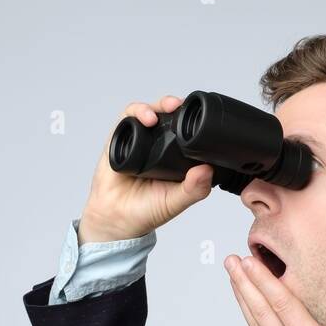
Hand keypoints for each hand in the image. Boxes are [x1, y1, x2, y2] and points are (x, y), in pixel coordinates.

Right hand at [78, 94, 214, 243]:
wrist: (117, 219)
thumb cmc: (147, 210)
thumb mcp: (176, 201)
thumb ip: (194, 189)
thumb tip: (208, 170)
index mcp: (175, 157)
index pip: (185, 132)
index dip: (191, 121)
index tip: (200, 118)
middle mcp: (157, 145)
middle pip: (167, 116)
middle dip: (173, 106)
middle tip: (179, 106)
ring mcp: (138, 140)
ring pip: (148, 113)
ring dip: (155, 107)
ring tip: (161, 113)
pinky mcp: (119, 139)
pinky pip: (127, 119)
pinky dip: (136, 114)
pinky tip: (146, 120)